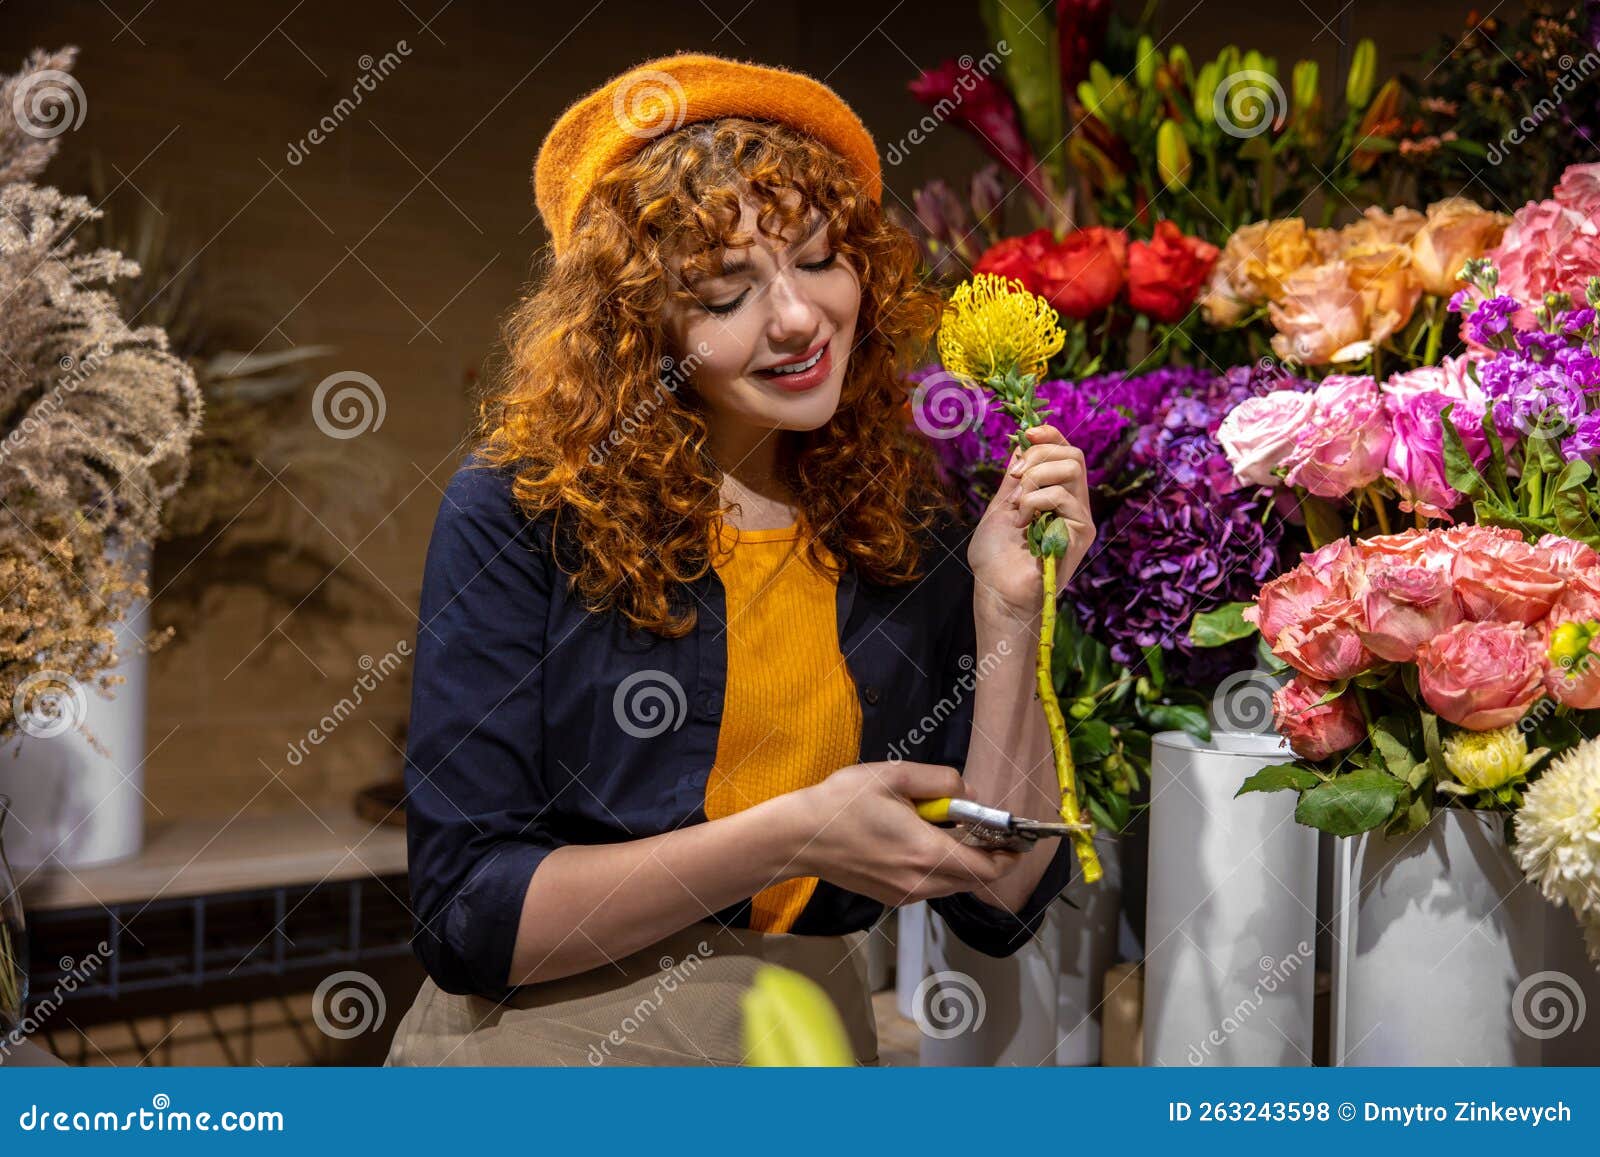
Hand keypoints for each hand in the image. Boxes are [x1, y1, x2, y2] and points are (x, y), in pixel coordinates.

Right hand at [784, 761, 1021, 906]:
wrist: (799, 837)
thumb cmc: (843, 802)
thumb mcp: (895, 776)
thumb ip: (942, 781)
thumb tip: (970, 793)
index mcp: (927, 854)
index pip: (989, 868)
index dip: (1011, 853)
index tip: (1017, 835)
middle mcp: (921, 883)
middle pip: (975, 877)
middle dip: (985, 851)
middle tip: (974, 819)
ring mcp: (906, 895)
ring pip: (954, 882)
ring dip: (960, 857)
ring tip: (938, 824)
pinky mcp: (893, 898)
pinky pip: (931, 884)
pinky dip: (938, 865)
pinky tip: (915, 838)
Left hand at [968, 423, 1095, 623]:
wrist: (996, 590)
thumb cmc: (995, 558)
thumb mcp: (1000, 507)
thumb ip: (1015, 479)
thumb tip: (1021, 443)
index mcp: (1054, 496)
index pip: (1065, 453)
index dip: (1050, 436)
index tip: (1027, 433)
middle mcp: (1072, 505)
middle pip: (1073, 454)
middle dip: (1039, 455)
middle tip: (1015, 477)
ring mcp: (1079, 518)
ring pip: (1072, 468)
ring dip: (1035, 478)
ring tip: (1019, 505)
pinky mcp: (1081, 532)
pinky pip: (1064, 495)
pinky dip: (1036, 500)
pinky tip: (1025, 522)